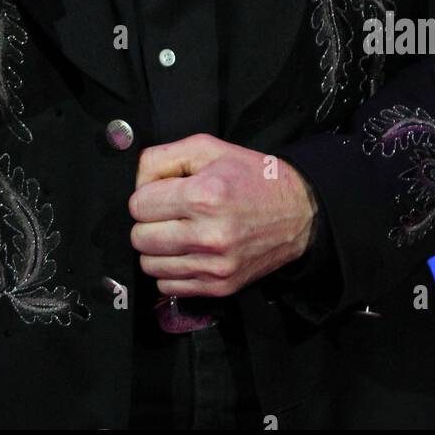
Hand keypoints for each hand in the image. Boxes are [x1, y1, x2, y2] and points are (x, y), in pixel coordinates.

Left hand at [129, 133, 317, 297]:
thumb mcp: (207, 148)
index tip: (162, 193)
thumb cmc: (251, 177)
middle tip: (168, 213)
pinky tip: (186, 252)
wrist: (298, 212)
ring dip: (157, 248)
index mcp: (203, 195)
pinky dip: (170, 270)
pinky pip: (168, 287)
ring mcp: (214, 265)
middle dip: (147, 222)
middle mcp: (208, 234)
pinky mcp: (220, 286)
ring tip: (177, 232)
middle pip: (139, 237)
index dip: (146, 195)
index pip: (138, 205)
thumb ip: (161, 158)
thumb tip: (136, 184)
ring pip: (150, 265)